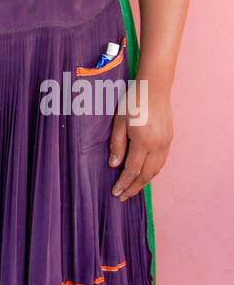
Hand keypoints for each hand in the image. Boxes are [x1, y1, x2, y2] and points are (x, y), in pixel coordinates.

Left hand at [108, 71, 172, 199]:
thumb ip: (117, 144)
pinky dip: (152, 171)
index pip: (132, 170)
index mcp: (143, 142)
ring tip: (132, 188)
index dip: (123, 183)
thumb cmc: (132, 101)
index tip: (116, 193)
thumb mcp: (119, 121)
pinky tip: (144, 173)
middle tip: (123, 197)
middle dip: (134, 188)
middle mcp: (157, 146)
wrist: (154, 87)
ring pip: (156, 170)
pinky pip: (161, 161)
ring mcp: (166, 143)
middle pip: (146, 175)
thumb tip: (114, 165)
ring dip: (144, 181)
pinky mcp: (169, 139)